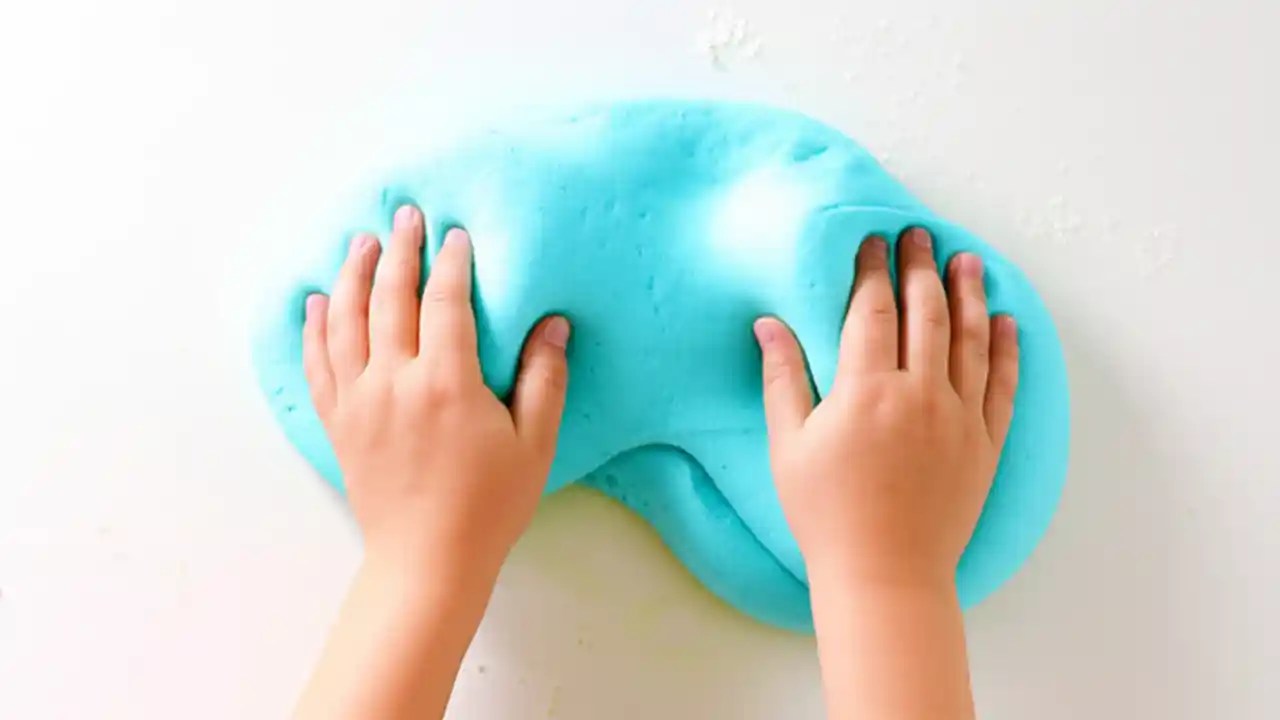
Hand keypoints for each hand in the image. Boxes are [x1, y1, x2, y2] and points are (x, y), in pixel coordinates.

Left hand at [302, 205, 570, 580]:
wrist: (426, 562)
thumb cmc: (489, 506)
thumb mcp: (533, 445)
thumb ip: (543, 380)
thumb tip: (553, 326)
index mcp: (446, 384)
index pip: (446, 304)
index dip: (452, 264)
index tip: (457, 234)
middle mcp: (394, 383)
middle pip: (390, 299)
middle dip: (398, 251)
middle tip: (404, 216)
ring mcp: (358, 402)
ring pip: (345, 321)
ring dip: (352, 275)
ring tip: (360, 242)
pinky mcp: (338, 423)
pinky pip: (317, 363)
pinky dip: (314, 327)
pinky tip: (317, 301)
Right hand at [754, 226, 1018, 589]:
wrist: (884, 574)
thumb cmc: (826, 514)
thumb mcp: (788, 446)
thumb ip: (783, 378)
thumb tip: (769, 324)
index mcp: (867, 391)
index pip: (871, 312)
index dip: (872, 272)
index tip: (873, 242)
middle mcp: (920, 395)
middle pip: (925, 315)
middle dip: (921, 268)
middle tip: (921, 235)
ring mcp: (960, 420)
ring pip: (970, 341)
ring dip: (968, 295)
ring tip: (967, 261)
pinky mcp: (985, 446)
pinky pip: (1002, 386)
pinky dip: (1006, 351)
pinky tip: (1005, 323)